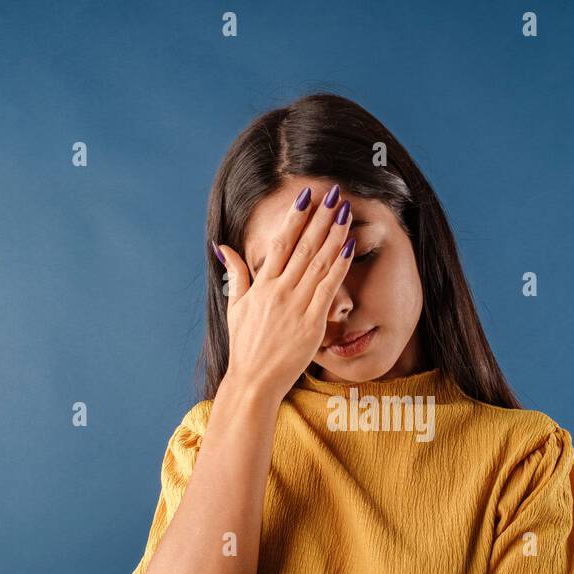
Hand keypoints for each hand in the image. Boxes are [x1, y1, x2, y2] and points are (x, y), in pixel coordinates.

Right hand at [213, 183, 355, 398]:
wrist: (253, 380)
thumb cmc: (245, 346)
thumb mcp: (236, 307)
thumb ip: (236, 274)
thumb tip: (223, 246)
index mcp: (261, 285)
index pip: (280, 243)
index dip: (294, 218)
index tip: (306, 197)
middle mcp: (278, 291)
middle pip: (302, 246)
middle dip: (320, 217)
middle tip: (333, 193)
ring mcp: (295, 306)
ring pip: (317, 262)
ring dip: (333, 234)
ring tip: (345, 211)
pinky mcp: (311, 323)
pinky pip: (328, 288)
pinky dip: (339, 266)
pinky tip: (349, 247)